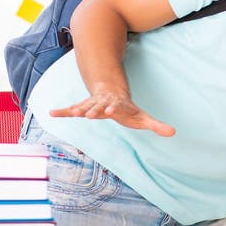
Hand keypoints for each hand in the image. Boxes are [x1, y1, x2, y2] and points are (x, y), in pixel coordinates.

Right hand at [49, 91, 175, 136]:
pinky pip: (71, 109)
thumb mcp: (142, 118)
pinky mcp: (83, 107)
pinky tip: (51, 113)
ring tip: (70, 113)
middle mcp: (103, 103)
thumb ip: (156, 125)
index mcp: (117, 105)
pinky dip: (62, 112)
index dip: (114, 108)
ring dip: (77, 109)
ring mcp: (92, 104)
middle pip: (98, 106)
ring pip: (84, 106)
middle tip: (88, 114)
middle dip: (94, 109)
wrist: (112, 92)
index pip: (116, 107)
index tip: (110, 110)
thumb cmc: (127, 109)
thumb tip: (173, 132)